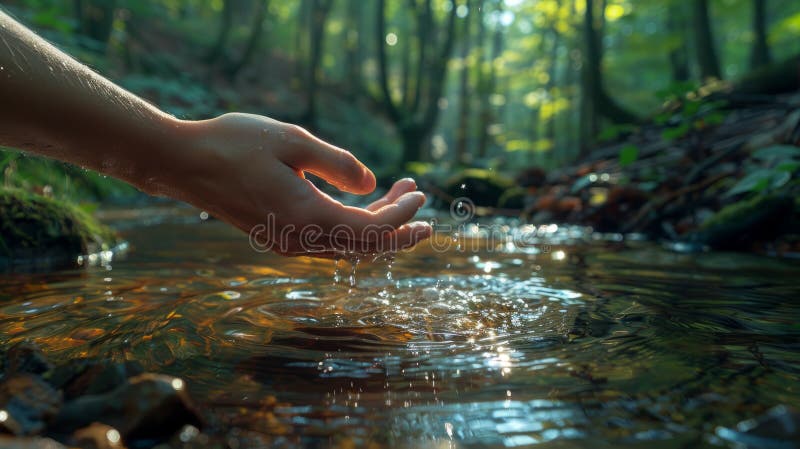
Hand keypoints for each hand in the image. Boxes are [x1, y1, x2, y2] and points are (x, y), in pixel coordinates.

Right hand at [151, 113, 431, 256]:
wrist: (182, 163)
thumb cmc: (234, 144)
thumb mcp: (293, 141)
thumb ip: (337, 164)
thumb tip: (371, 185)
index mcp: (307, 218)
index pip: (372, 231)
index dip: (402, 216)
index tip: (420, 193)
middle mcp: (299, 241)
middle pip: (364, 246)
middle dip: (398, 226)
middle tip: (422, 203)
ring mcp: (286, 244)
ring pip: (346, 244)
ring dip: (376, 224)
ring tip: (398, 193)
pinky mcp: (277, 237)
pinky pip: (327, 241)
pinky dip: (352, 226)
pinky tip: (361, 203)